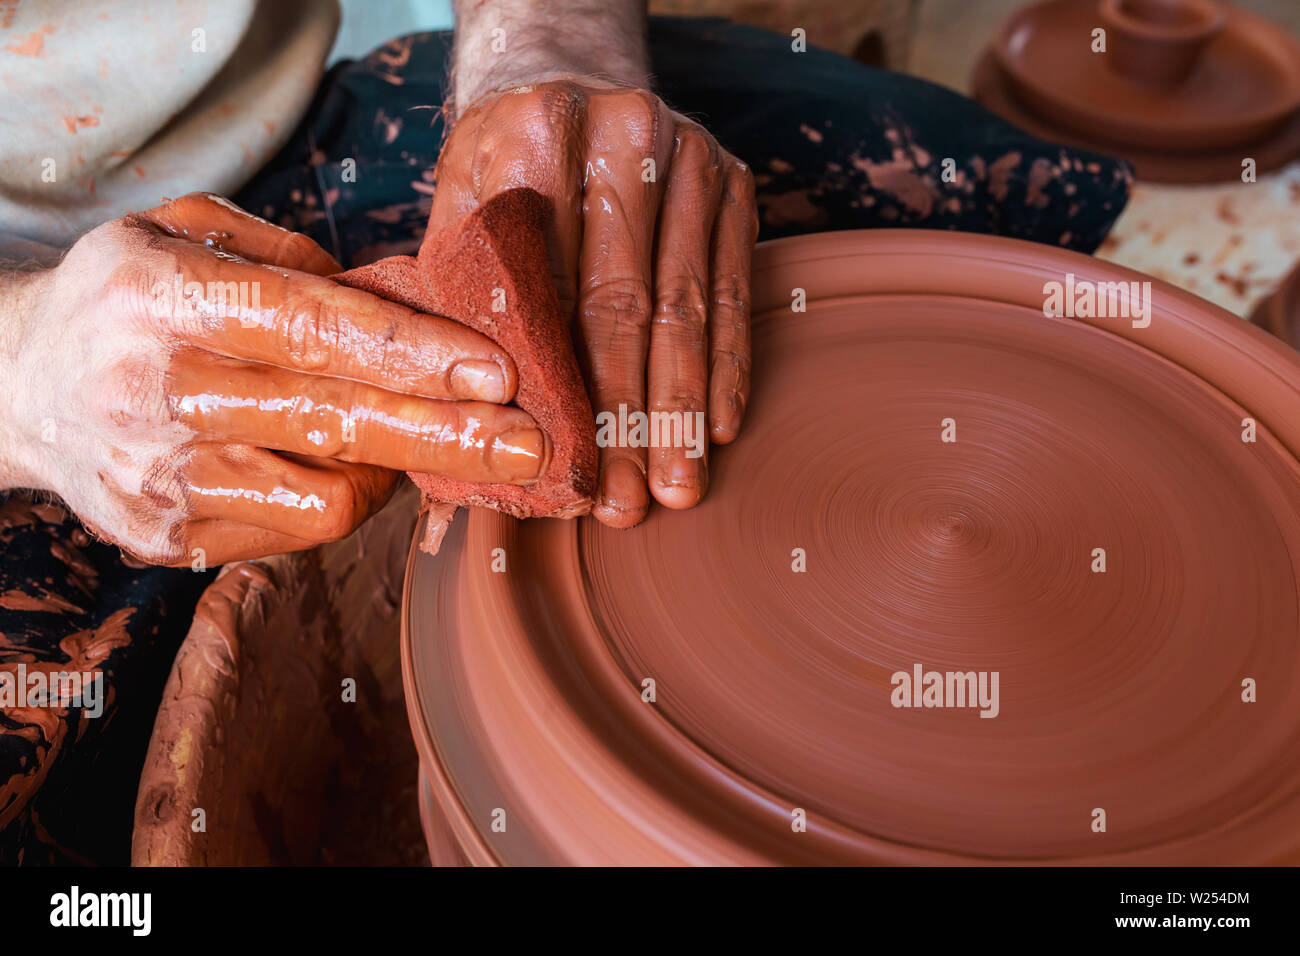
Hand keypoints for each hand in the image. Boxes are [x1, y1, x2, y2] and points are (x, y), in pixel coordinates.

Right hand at [0, 193, 546, 565]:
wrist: (16, 387)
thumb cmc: (129, 299)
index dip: (409, 352)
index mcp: (161, 298)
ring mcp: (158, 479)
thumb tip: (401, 303)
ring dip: (395, 469)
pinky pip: (293, 530)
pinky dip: (342, 497)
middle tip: (528, 446)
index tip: (494, 370)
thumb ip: (289, 257)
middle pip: (331, 423)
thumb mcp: (186, 233)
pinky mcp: (166, 538)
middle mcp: (155, 393)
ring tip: (417, 436)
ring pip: (324, 497)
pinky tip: (347, 463)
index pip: (307, 325)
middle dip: (447, 437)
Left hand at [430, 77, 757, 526]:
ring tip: (678, 487)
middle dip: (627, 416)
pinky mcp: (734, 180)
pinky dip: (727, 364)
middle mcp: (622, 134)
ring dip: (682, 410)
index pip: (551, 287)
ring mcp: (689, 156)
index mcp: (535, 135)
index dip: (560, 389)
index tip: (563, 469)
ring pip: (686, 306)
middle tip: (628, 503)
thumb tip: (455, 435)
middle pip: (625, 303)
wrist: (570, 74)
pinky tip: (718, 427)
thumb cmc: (504, 166)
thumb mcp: (458, 203)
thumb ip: (455, 295)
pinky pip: (732, 290)